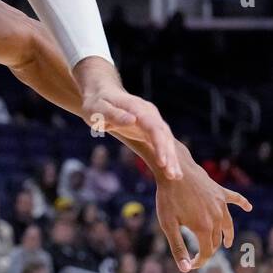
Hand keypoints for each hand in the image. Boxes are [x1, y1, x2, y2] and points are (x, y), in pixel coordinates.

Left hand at [75, 57, 180, 179]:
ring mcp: (151, 121)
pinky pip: (161, 144)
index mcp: (137, 108)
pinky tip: (171, 172)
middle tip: (173, 176)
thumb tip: (132, 120)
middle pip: (163, 136)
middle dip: (169, 156)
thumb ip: (114, 115)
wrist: (101, 95)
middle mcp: (149, 114)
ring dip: (171, 159)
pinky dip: (166, 157)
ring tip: (175, 177)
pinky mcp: (149, 129)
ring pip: (166, 141)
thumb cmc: (96, 103)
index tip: (162, 161)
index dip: (159, 145)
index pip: (153, 127)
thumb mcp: (98, 109)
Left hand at [154, 151, 251, 272]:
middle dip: (209, 250)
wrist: (174, 172)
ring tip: (226, 243)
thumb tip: (185, 269)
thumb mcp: (168, 225)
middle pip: (216, 240)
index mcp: (204, 228)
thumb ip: (178, 247)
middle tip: (199, 255)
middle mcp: (217, 218)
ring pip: (228, 225)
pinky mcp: (220, 193)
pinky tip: (248, 207)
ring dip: (227, 235)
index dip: (199, 262)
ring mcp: (220, 205)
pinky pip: (235, 199)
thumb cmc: (168, 198)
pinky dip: (242, 204)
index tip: (191, 265)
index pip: (207, 252)